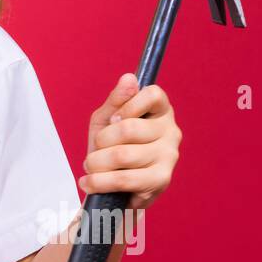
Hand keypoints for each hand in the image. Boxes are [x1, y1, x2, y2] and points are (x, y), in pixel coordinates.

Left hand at [80, 73, 181, 210]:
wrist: (112, 183)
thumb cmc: (111, 146)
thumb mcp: (107, 119)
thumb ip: (116, 99)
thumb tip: (129, 77)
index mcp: (161, 110)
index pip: (153, 94)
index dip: (127, 106)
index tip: (114, 119)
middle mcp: (171, 132)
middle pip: (129, 128)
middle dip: (101, 141)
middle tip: (96, 150)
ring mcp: (169, 157)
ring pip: (122, 155)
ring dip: (96, 163)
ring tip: (91, 168)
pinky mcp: (161, 180)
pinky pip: (124, 179)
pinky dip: (99, 182)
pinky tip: (90, 182)